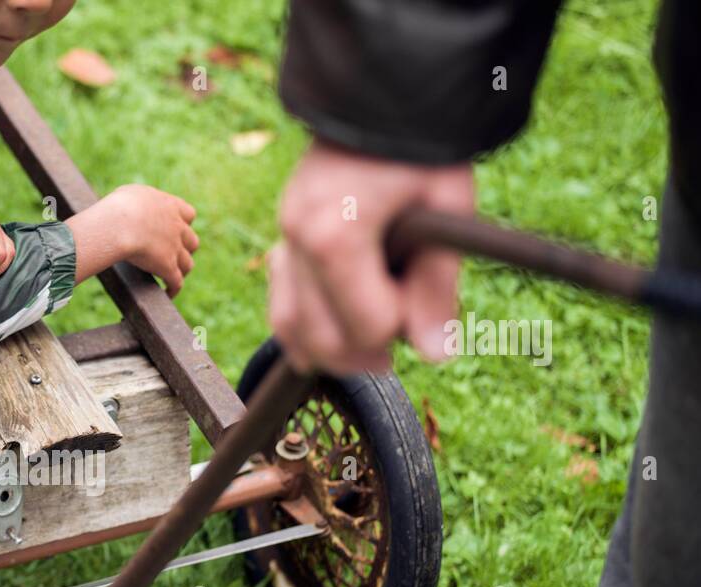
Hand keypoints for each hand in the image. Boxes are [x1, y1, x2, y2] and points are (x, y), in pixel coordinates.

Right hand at [105, 184, 198, 296]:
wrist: (120, 223)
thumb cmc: (119, 206)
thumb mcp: (131, 195)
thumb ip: (139, 202)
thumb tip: (131, 206)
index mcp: (170, 207)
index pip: (188, 215)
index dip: (183, 223)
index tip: (174, 228)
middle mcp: (177, 228)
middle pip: (192, 241)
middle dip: (184, 248)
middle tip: (172, 254)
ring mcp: (175, 249)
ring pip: (187, 264)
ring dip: (181, 270)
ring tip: (172, 276)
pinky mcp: (168, 267)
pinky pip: (176, 283)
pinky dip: (173, 289)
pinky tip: (167, 294)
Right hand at [269, 140, 474, 374]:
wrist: (384, 90)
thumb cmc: (422, 145)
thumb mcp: (447, 208)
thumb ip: (438, 286)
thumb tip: (435, 355)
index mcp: (335, 236)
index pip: (368, 325)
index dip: (404, 330)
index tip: (429, 310)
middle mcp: (296, 241)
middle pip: (323, 338)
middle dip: (365, 355)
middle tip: (400, 351)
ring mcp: (282, 237)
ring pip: (290, 327)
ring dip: (329, 351)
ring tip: (368, 351)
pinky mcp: (282, 233)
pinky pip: (279, 300)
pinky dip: (302, 328)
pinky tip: (328, 337)